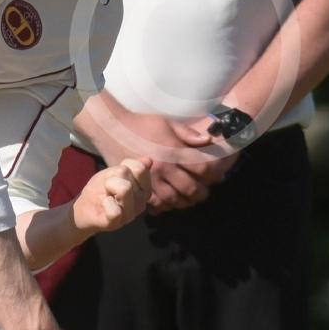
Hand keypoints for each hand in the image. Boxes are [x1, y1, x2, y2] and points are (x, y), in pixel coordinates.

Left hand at [70, 156, 155, 234]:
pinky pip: (115, 209)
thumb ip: (132, 167)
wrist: (83, 209)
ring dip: (108, 187)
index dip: (122, 167)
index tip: (115, 177)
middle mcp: (141, 203)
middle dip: (112, 177)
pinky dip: (105, 203)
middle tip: (108, 188)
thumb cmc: (100, 190)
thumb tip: (148, 160)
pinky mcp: (116, 223)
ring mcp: (130, 215)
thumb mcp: (114, 173)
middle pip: (127, 173)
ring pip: (124, 188)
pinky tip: (104, 206)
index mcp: (144, 190)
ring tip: (106, 196)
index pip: (140, 168)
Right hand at [102, 108, 235, 210]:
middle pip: (190, 189)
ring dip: (185, 202)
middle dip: (201, 193)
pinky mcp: (137, 185)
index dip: (213, 174)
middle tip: (204, 193)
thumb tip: (207, 141)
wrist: (112, 129)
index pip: (202, 169)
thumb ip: (188, 134)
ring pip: (173, 200)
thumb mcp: (168, 123)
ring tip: (189, 200)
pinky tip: (170, 202)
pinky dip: (165, 206)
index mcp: (174, 151)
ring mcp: (150, 179)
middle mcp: (164, 168)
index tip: (216, 177)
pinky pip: (154, 203)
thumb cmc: (142, 124)